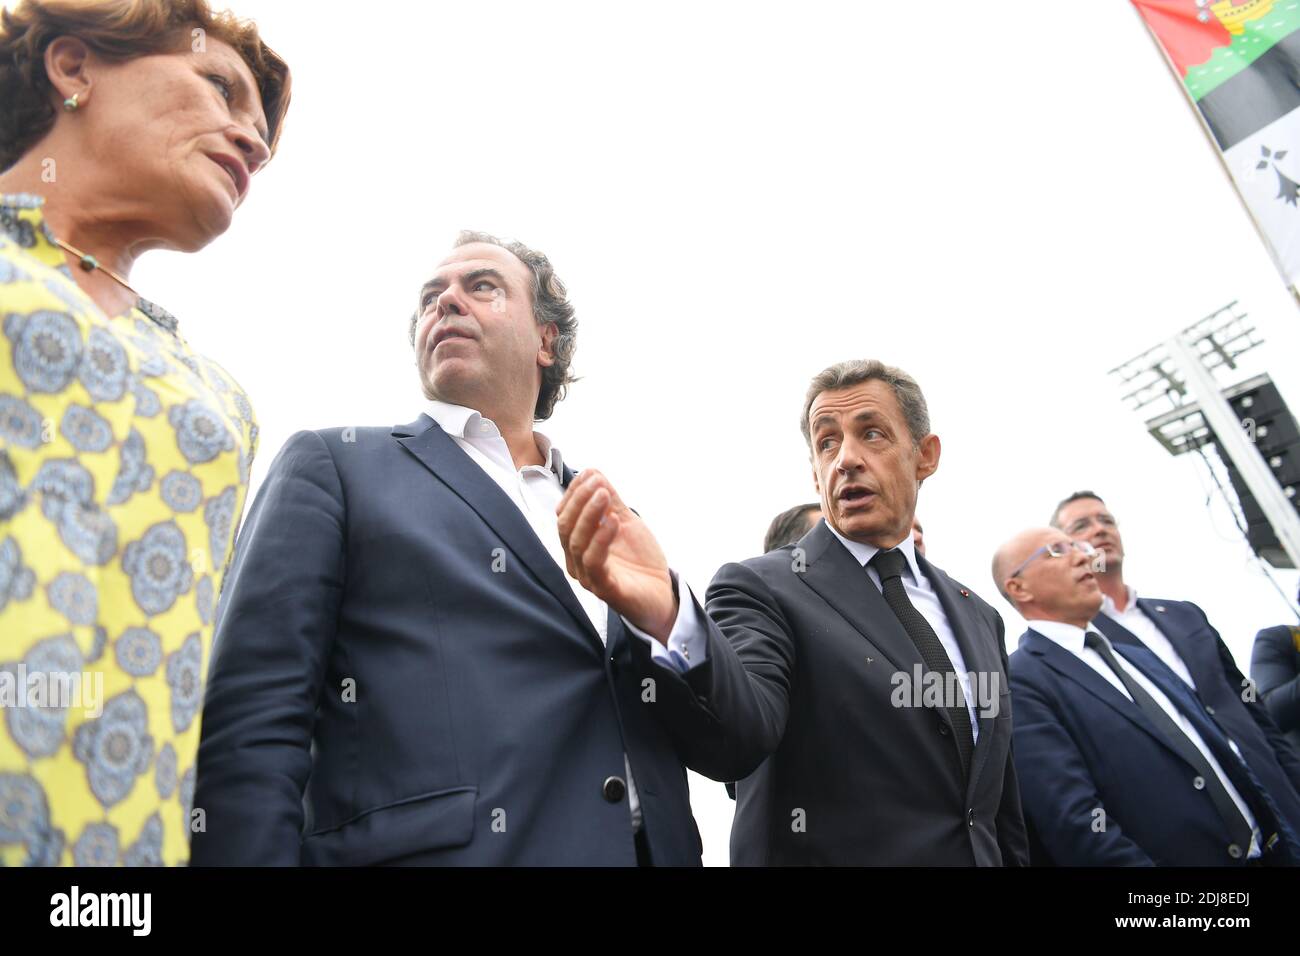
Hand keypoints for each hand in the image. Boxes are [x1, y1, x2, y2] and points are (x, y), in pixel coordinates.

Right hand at [556, 469, 676, 642]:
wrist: (662, 594)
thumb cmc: (639, 561)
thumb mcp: (626, 522)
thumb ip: (610, 501)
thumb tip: (593, 472)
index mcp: (577, 544)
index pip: (564, 515)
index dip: (574, 493)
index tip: (589, 474)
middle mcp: (576, 561)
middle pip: (565, 527)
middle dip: (580, 501)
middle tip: (597, 483)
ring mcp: (588, 576)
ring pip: (576, 542)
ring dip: (589, 514)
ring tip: (604, 495)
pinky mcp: (603, 589)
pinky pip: (594, 562)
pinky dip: (601, 538)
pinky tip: (613, 521)